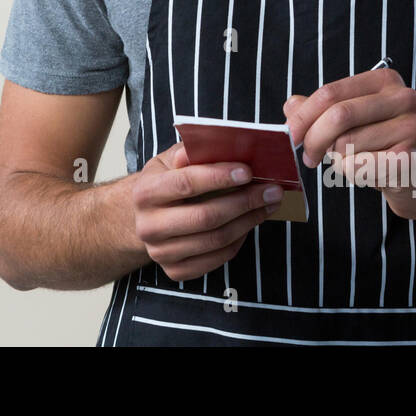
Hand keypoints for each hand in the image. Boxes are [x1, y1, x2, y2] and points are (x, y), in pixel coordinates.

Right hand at [131, 141, 282, 281]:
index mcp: (145, 193)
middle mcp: (148, 226)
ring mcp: (160, 253)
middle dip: (244, 202)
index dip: (219, 177)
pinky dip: (240, 240)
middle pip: (205, 217)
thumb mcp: (169, 162)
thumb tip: (216, 144)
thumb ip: (190, 153)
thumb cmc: (164, 184)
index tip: (247, 171)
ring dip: (249, 221)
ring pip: (216, 239)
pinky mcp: (175, 271)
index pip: (186, 183)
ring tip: (268, 204)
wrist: (144, 219)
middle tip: (271, 190)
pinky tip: (249, 223)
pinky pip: (217, 259)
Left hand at [282, 66, 415, 219]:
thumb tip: (291, 105)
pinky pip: (358, 167)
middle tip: (308, 158)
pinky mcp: (411, 159)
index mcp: (385, 81)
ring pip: (346, 144)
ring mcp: (412, 127)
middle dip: (314, 140)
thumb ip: (322, 111)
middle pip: (338, 116)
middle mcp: (404, 98)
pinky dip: (352, 174)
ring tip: (356, 163)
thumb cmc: (384, 149)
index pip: (330, 93)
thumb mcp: (352, 124)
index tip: (290, 135)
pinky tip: (369, 175)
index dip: (303, 116)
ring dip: (338, 160)